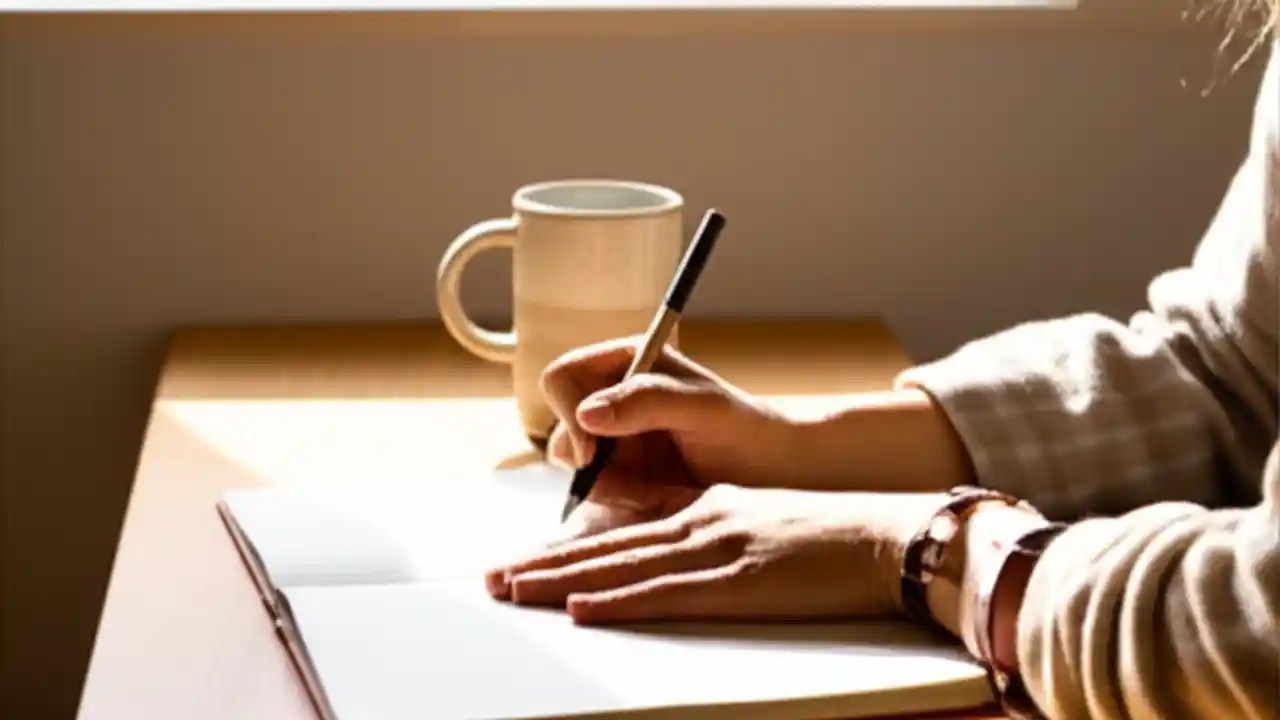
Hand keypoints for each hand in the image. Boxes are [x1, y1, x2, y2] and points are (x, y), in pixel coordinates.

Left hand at [487, 484, 947, 624]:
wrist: (888, 538)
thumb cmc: (832, 539)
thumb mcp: (761, 523)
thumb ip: (714, 538)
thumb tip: (670, 562)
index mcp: (706, 510)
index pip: (623, 534)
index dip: (569, 550)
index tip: (526, 562)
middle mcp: (701, 523)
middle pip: (609, 547)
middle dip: (546, 565)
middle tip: (495, 579)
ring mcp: (718, 551)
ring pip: (624, 567)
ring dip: (563, 582)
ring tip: (515, 591)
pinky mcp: (740, 583)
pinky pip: (668, 595)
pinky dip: (621, 601)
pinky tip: (585, 609)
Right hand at [537, 338, 800, 540]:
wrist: (774, 472)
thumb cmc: (746, 428)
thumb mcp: (701, 407)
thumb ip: (645, 401)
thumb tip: (586, 413)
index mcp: (624, 362)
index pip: (562, 378)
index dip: (568, 411)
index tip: (593, 449)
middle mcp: (611, 398)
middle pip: (560, 427)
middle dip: (590, 461)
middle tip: (633, 481)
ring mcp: (613, 439)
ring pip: (574, 468)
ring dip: (609, 485)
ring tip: (656, 490)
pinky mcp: (622, 475)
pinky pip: (596, 492)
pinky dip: (621, 500)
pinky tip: (657, 498)